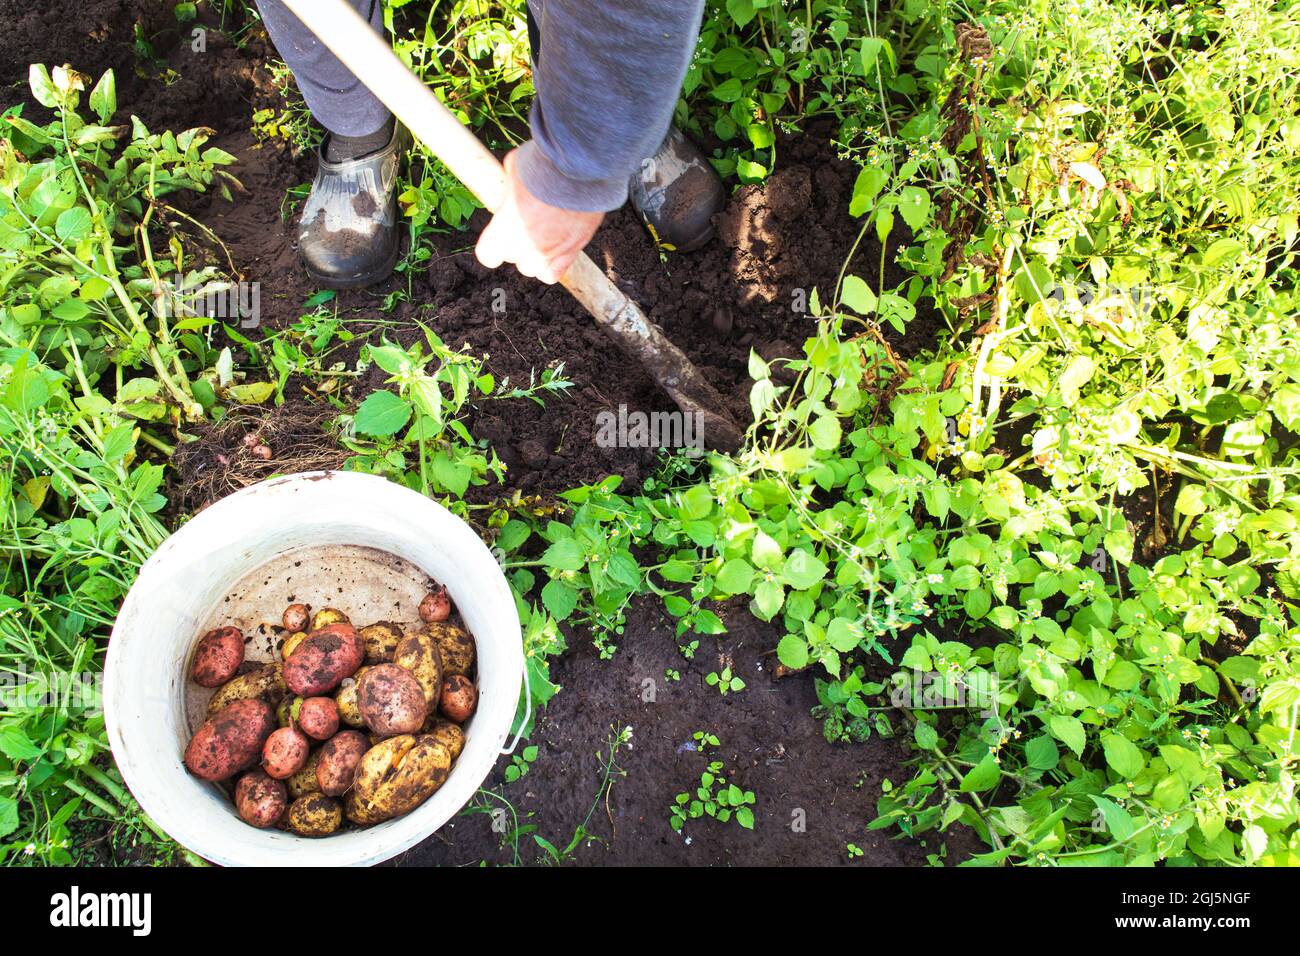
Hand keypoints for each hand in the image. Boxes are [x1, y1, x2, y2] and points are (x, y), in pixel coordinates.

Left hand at [475, 148, 602, 283]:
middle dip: (517, 246)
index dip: (491, 246)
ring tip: (541, 238)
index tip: (496, 236)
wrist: (577, 169)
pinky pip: (557, 271)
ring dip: (535, 257)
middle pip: (516, 260)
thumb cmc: (542, 167)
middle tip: (524, 227)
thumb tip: (509, 188)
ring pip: (536, 269)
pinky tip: (555, 248)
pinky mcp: (574, 250)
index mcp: (504, 231)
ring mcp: (551, 252)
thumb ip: (507, 189)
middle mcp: (526, 248)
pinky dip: (554, 263)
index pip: (488, 255)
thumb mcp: (512, 170)